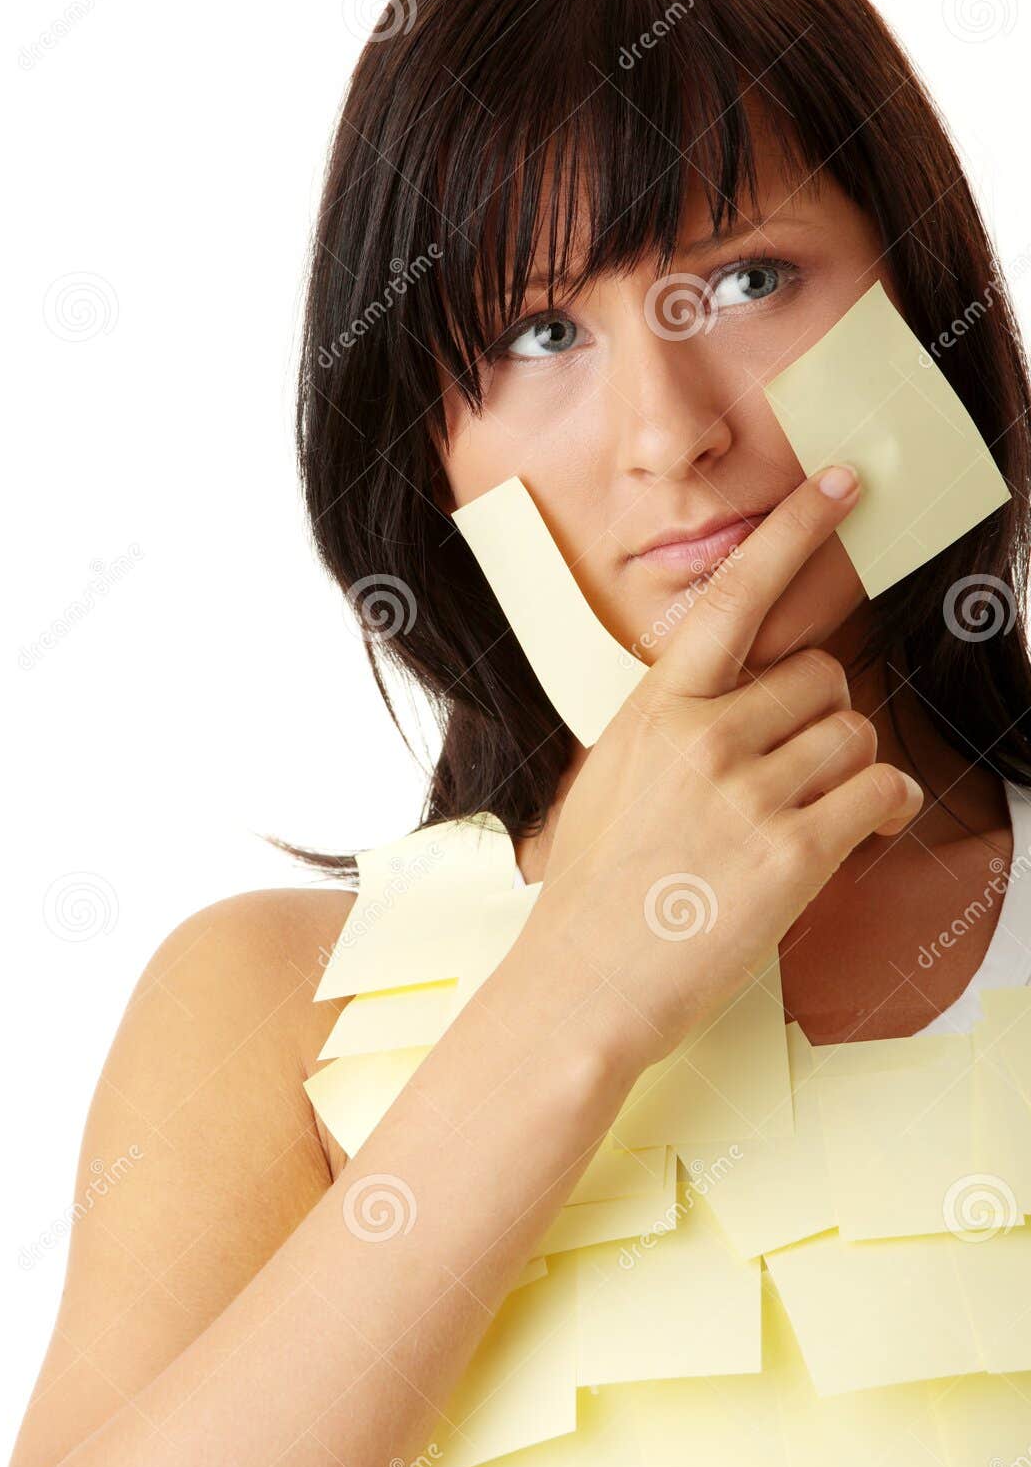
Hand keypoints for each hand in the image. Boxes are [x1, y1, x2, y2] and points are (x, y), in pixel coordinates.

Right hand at [514, 464, 920, 1071]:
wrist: (583, 983)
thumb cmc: (594, 889)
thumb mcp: (611, 778)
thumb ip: (673, 724)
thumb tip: (745, 693)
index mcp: (653, 711)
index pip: (733, 597)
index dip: (794, 532)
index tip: (843, 484)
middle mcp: (701, 737)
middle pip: (821, 675)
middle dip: (820, 718)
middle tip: (791, 769)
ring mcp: (746, 793)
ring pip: (854, 734)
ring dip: (846, 771)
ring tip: (805, 817)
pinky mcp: (791, 853)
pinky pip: (880, 792)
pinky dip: (883, 809)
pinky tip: (858, 831)